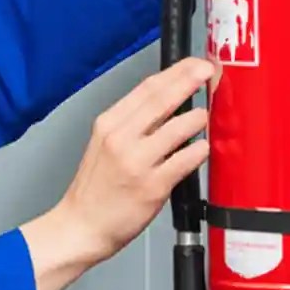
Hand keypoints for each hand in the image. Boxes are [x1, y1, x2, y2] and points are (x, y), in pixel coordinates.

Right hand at [53, 57, 214, 260]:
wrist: (81, 226)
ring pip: (179, 127)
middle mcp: (121, 138)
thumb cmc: (94, 190)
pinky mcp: (152, 186)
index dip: (176, 72)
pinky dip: (199, 151)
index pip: (147, 87)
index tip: (193, 64)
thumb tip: (167, 104)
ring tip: (205, 118)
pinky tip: (203, 149)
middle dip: (191, 80)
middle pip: (163, 98)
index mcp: (108, 124)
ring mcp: (137, 162)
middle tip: (209, 72)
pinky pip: (185, 160)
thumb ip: (132, 124)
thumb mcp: (103, 144)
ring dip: (199, 118)